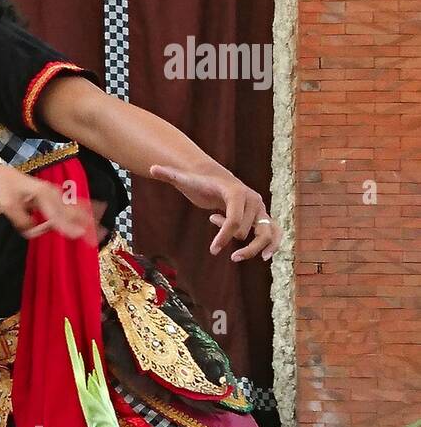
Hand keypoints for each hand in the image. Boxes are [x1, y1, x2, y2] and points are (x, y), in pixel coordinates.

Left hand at [0, 163, 96, 243]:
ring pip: (76, 206)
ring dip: (90, 217)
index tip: (78, 235)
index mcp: (41, 194)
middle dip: (86, 223)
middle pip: (72, 210)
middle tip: (100, 235)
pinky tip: (99, 209)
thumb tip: (33, 232)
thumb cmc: (4, 190)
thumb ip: (21, 222)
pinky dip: (87, 207)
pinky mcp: (55, 194)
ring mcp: (55, 192)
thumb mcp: (8, 207)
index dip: (67, 226)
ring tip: (102, 227)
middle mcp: (52, 192)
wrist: (2, 175)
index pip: (56, 215)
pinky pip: (74, 202)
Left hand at [148, 164, 280, 261]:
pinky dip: (274, 245)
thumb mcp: (184, 179)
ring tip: (236, 258)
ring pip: (266, 234)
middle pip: (245, 230)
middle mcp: (253, 200)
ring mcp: (261, 209)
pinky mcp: (264, 217)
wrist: (217, 180)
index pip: (234, 220)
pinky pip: (274, 233)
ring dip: (254, 248)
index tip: (213, 250)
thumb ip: (169, 174)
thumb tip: (152, 168)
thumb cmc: (199, 182)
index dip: (223, 236)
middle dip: (227, 237)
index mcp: (236, 193)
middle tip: (213, 229)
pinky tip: (266, 258)